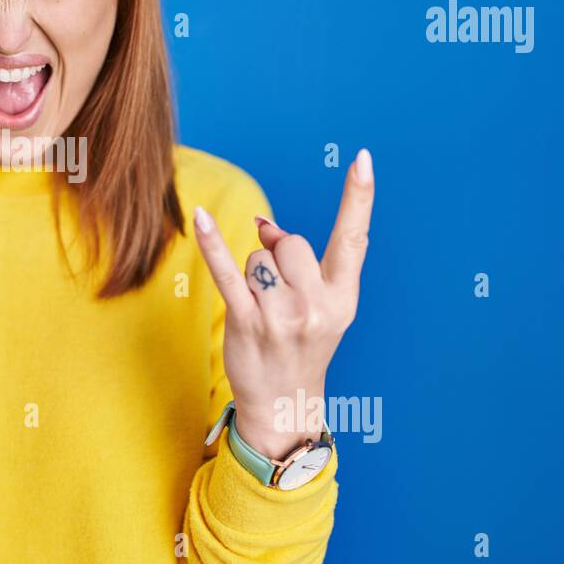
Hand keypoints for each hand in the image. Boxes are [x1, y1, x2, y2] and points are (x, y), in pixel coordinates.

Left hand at [193, 149, 373, 460]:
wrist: (283, 403)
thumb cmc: (301, 345)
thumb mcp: (319, 307)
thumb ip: (301, 262)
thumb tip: (263, 225)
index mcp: (342, 298)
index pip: (353, 239)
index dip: (359, 198)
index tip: (363, 160)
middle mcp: (317, 306)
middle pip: (289, 244)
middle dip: (276, 256)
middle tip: (277, 292)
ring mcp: (282, 317)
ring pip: (258, 258)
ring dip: (252, 275)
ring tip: (261, 309)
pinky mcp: (247, 323)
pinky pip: (227, 272)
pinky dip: (212, 244)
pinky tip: (200, 217)